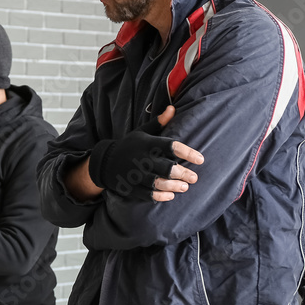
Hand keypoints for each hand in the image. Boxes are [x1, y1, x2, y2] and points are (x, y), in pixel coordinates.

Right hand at [68, 106, 202, 201]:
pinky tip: (170, 196)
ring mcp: (135, 174)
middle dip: (182, 173)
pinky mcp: (131, 187)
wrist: (104, 161)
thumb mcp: (141, 131)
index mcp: (146, 144)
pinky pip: (148, 194)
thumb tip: (173, 108)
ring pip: (158, 182)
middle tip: (193, 178)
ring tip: (184, 187)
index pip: (170, 146)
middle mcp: (141, 159)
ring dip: (174, 186)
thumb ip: (159, 122)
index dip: (187, 152)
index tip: (200, 159)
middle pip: (166, 168)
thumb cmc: (129, 145)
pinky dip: (160, 196)